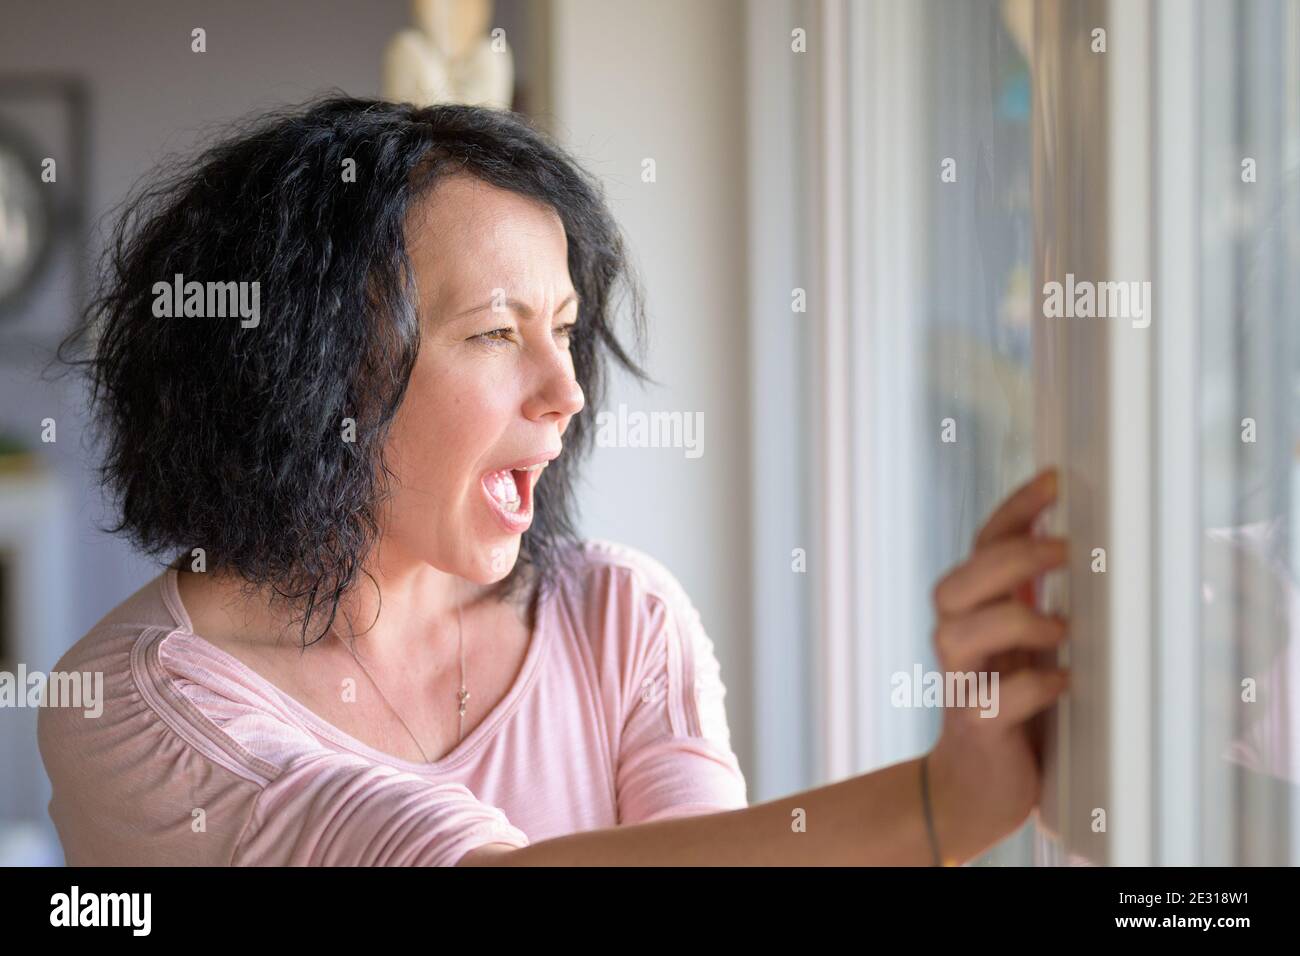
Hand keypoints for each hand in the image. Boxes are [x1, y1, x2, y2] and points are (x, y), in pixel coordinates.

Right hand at [924, 467, 1069, 862]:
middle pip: (955, 583)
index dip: (1014, 510)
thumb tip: (1086, 545)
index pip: (982, 545)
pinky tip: (1065, 682)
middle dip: (1009, 560)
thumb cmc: (1011, 704)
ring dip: (1014, 622)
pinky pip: (995, 699)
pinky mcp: (977, 727)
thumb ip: (1034, 597)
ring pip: (957, 635)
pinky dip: (1035, 686)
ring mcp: (960, 684)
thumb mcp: (1024, 641)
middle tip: (1065, 553)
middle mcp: (956, 642)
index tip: (1055, 480)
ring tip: (1059, 630)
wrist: (976, 785)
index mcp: (972, 611)